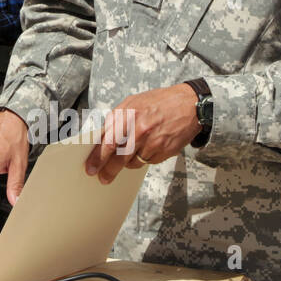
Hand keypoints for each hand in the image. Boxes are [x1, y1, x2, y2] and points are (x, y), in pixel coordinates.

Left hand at [84, 83, 201, 183]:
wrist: (189, 105)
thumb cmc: (158, 102)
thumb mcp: (133, 102)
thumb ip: (116, 118)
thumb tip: (102, 135)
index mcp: (129, 116)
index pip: (108, 142)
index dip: (97, 157)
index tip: (91, 167)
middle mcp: (141, 130)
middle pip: (118, 157)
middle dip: (108, 170)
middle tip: (102, 178)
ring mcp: (154, 143)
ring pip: (133, 162)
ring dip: (126, 163)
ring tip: (127, 157)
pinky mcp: (165, 152)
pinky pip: (147, 162)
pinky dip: (143, 159)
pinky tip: (146, 149)